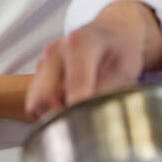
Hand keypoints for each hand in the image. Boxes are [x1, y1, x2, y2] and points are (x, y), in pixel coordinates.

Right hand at [25, 0, 161, 118]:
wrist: (111, 31)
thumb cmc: (120, 49)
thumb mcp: (125, 70)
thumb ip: (105, 92)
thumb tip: (89, 116)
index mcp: (79, 44)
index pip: (74, 87)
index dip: (80, 113)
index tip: (89, 130)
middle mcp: (55, 51)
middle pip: (43, 98)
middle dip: (61, 117)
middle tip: (84, 123)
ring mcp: (44, 60)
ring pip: (36, 102)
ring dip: (54, 114)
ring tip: (80, 110)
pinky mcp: (39, 72)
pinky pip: (37, 100)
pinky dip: (51, 109)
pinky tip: (71, 103)